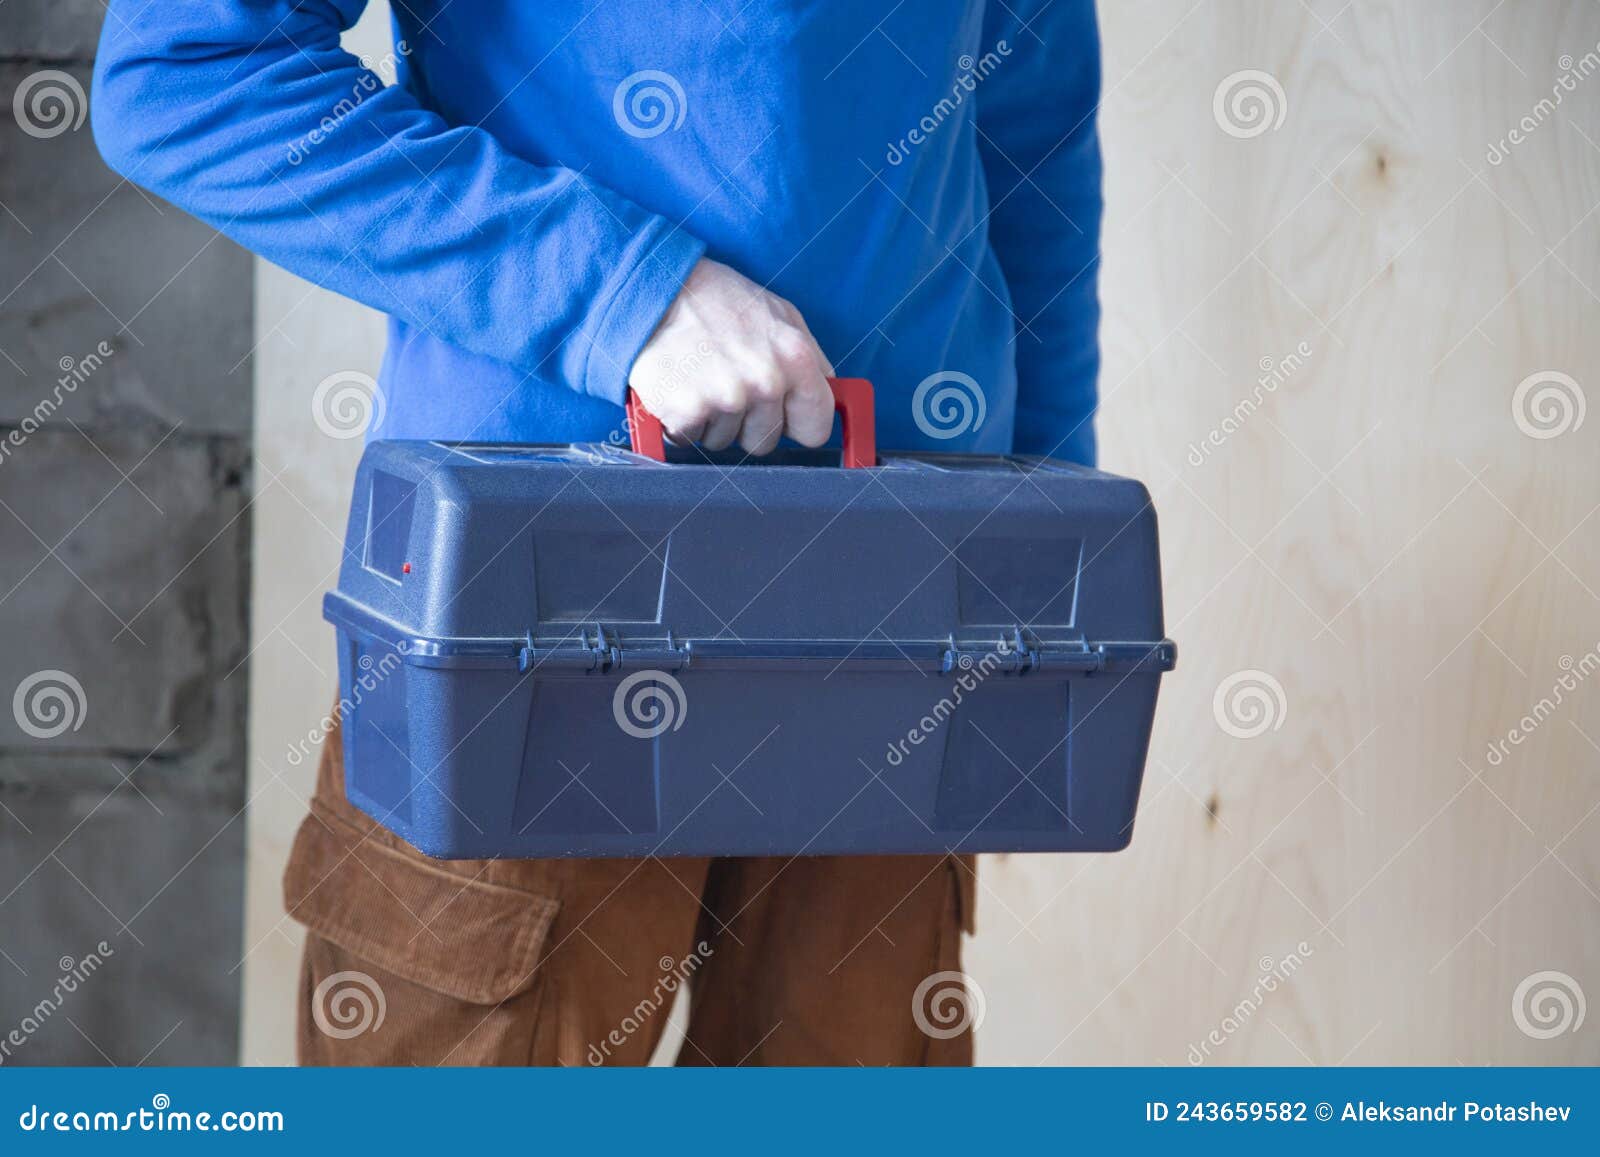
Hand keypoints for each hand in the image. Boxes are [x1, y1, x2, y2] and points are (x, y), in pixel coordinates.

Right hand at [628, 258, 834, 455]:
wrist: (656, 287)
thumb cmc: (718, 300)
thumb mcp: (780, 314)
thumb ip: (810, 359)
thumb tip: (830, 394)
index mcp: (795, 358)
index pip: (815, 429)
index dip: (796, 426)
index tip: (783, 419)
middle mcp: (765, 382)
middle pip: (765, 441)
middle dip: (746, 423)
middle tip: (725, 384)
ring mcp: (725, 399)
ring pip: (725, 443)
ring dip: (711, 421)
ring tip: (700, 379)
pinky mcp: (686, 411)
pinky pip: (690, 440)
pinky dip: (680, 422)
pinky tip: (679, 389)